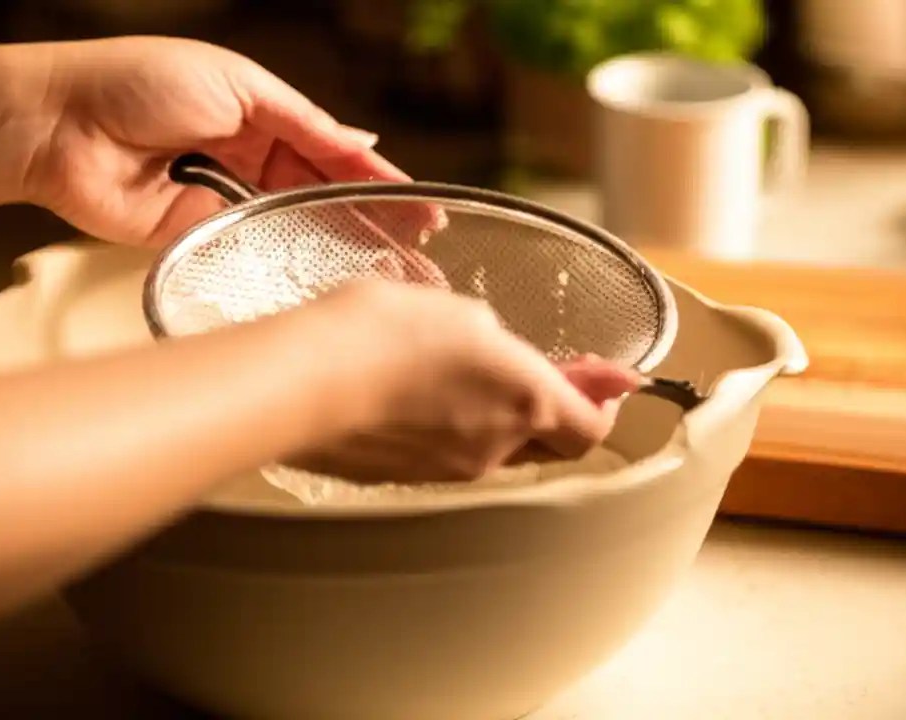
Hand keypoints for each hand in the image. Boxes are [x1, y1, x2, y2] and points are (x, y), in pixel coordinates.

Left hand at [21, 36, 423, 246]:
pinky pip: (246, 252)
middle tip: (419, 253)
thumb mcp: (235, 83)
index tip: (422, 209)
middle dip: (370, 221)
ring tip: (386, 273)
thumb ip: (301, 121)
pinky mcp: (193, 237)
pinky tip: (324, 280)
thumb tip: (361, 138)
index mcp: (258, 112)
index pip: (332, 151)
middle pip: (320, 195)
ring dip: (338, 248)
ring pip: (292, 228)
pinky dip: (282, 265)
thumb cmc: (136, 82)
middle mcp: (245, 158)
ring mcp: (221, 201)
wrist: (51, 122)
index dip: (378, 180)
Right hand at [287, 281, 640, 483]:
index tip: (604, 380)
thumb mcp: (466, 314)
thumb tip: (538, 367)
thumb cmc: (386, 332)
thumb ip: (513, 347)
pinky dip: (440, 428)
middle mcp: (497, 447)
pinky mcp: (402, 478)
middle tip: (523, 371)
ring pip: (490, 447)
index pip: (591, 426)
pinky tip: (408, 393)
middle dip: (544, 410)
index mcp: (528, 402)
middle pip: (544, 441)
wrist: (302, 380)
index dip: (600, 404)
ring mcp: (448, 470)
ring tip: (447, 370)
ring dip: (486, 416)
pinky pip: (440, 454)